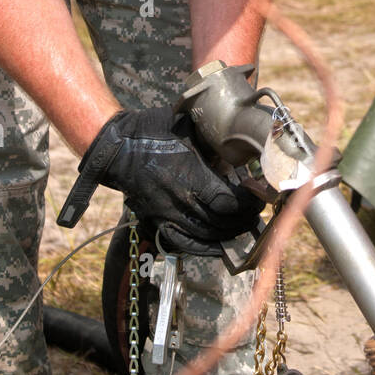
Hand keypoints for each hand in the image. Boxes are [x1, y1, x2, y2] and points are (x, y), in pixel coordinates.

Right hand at [58, 105, 263, 253]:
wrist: (116, 147)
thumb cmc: (152, 131)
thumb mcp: (188, 127)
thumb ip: (213, 140)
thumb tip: (241, 142)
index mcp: (189, 176)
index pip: (228, 202)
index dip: (248, 204)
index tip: (258, 198)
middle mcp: (179, 201)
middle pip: (220, 222)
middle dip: (243, 220)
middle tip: (255, 212)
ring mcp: (166, 214)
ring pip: (205, 235)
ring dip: (228, 234)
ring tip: (243, 225)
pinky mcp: (155, 221)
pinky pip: (183, 243)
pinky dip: (203, 248)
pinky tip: (218, 245)